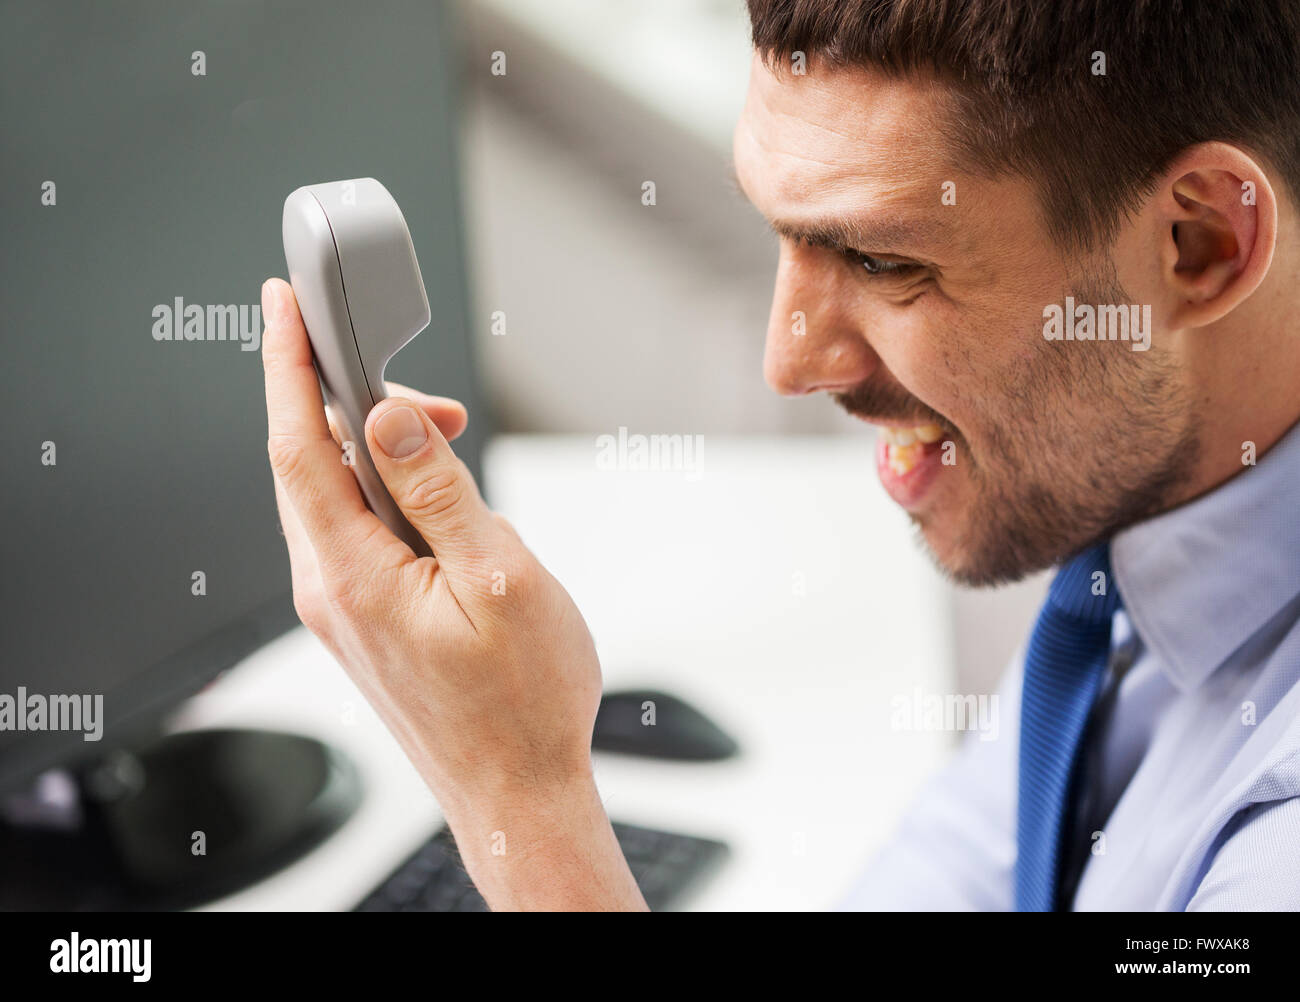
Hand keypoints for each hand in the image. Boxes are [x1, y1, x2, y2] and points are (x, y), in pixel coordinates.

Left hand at [259, 278, 644, 908]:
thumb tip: (389, 419)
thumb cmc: (524, 701)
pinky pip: (354, 533)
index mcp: (354, 573)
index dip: (288, 364)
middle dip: (356, 406)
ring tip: (446, 441)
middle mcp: (330, 590)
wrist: (517, 790)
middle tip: (434, 399)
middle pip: (311, 464)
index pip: (298, 444)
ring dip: (378, 454)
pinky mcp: (362, 622)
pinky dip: (384, 495)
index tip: (282, 304)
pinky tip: (431, 501)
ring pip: (335, 499)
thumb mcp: (499, 577)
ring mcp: (341, 610)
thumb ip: (438, 491)